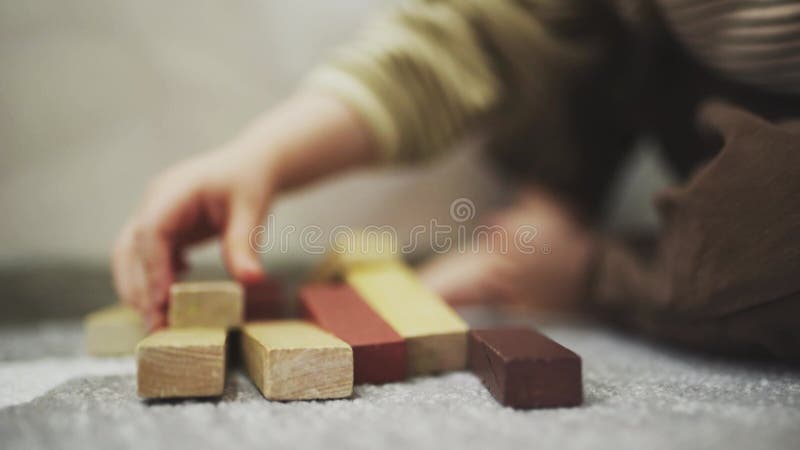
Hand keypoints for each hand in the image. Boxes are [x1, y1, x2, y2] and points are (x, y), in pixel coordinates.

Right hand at [112, 92, 375, 329]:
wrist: (250, 164)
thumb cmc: (250, 181)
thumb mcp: (252, 210)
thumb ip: (244, 244)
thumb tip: (251, 280)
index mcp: (173, 191)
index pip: (150, 232)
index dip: (152, 269)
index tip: (162, 303)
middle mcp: (155, 202)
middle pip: (129, 248)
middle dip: (138, 288)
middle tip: (155, 326)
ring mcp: (153, 213)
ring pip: (129, 255)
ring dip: (139, 288)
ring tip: (157, 321)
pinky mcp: (161, 227)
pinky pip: (145, 257)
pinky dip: (153, 279)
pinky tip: (174, 296)